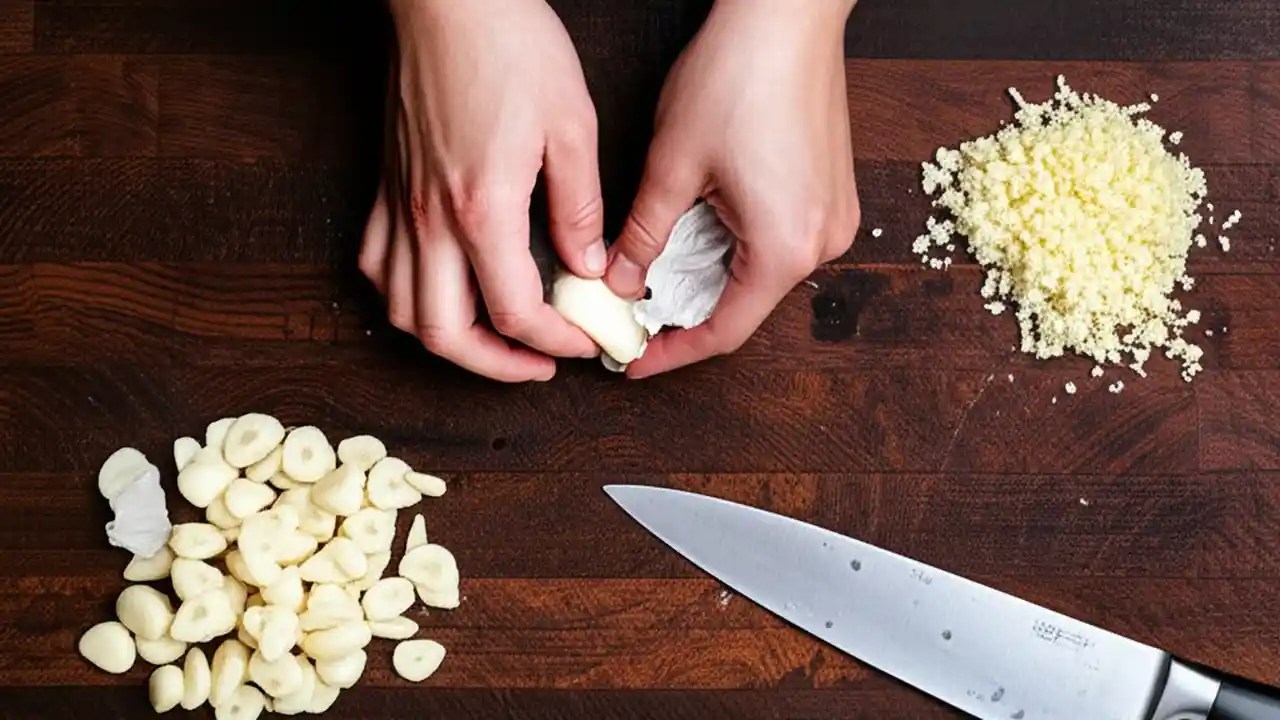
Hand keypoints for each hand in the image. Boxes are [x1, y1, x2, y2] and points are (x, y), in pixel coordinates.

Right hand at [360, 0, 605, 381]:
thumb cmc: (508, 44)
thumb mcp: (571, 125)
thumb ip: (579, 208)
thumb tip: (590, 265)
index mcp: (481, 209)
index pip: (516, 311)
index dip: (556, 340)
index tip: (584, 340)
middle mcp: (429, 219)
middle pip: (446, 335)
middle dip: (497, 366)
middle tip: (539, 363)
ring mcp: (398, 205)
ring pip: (400, 311)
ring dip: (447, 341)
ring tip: (492, 339)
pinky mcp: (383, 186)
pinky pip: (374, 265)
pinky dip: (402, 296)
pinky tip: (436, 290)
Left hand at [604, 0, 860, 377]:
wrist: (788, 15)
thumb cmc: (738, 76)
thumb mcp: (672, 165)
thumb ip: (644, 234)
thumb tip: (620, 278)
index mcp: (783, 248)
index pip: (723, 331)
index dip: (673, 353)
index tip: (636, 361)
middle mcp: (819, 243)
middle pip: (744, 305)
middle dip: (686, 314)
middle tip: (634, 312)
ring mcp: (833, 217)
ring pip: (760, 273)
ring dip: (709, 277)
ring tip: (657, 269)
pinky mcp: (832, 193)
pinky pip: (778, 241)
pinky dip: (735, 249)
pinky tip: (698, 231)